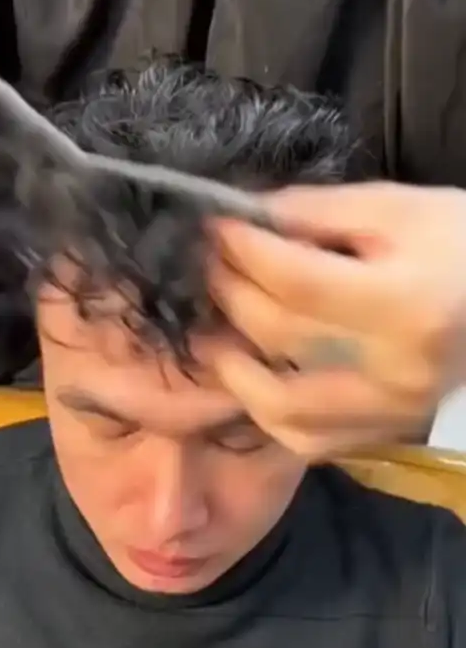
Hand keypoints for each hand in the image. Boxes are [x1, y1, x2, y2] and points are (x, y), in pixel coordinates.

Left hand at [207, 182, 465, 458]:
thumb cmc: (462, 244)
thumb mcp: (399, 208)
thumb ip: (317, 211)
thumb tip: (245, 216)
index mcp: (409, 306)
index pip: (298, 282)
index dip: (244, 253)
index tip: (214, 228)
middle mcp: (397, 371)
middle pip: (282, 337)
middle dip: (231, 294)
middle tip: (207, 265)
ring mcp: (391, 413)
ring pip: (282, 406)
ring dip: (232, 367)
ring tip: (210, 329)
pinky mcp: (385, 432)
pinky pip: (306, 439)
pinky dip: (266, 411)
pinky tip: (247, 375)